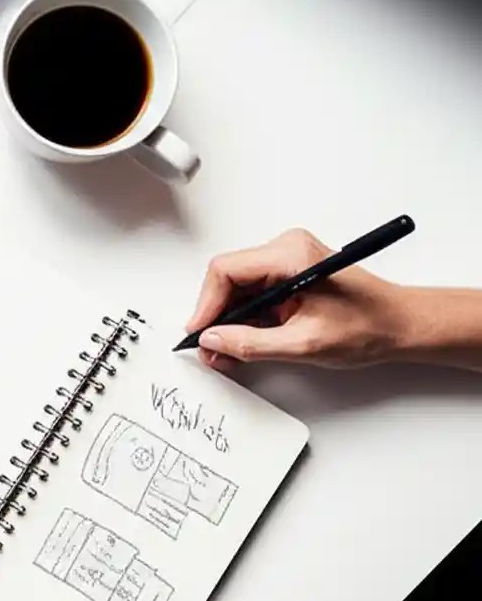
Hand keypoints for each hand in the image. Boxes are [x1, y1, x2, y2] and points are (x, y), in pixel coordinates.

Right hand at [187, 228, 409, 369]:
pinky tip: (244, 341)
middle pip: (228, 278)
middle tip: (210, 349)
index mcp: (291, 255)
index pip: (225, 270)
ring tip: (227, 351)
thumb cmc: (368, 326)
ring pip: (238, 287)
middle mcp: (286, 249)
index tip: (199, 333)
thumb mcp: (303, 344)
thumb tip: (213, 341)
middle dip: (216, 316)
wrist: (400, 325)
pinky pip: (253, 291)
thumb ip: (250, 344)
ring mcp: (287, 259)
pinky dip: (245, 318)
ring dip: (229, 320)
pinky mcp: (290, 272)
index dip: (206, 305)